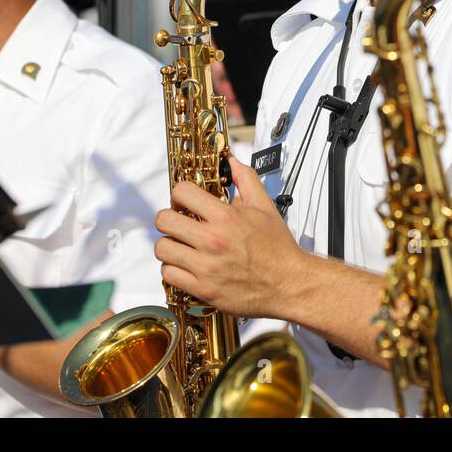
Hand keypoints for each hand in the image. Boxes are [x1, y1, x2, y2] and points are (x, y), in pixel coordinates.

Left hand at [155, 155, 305, 319]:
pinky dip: (173, 269)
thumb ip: (246, 180)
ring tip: (181, 246)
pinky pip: (169, 274)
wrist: (289, 283)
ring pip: (162, 249)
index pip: (181, 192)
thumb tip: (233, 162)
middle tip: (178, 223)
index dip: (179, 195)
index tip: (183, 202)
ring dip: (169, 245)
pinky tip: (186, 266)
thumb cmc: (277, 248)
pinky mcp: (203, 289)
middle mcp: (212, 241)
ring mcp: (206, 267)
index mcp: (226, 217)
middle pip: (163, 220)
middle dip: (169, 219)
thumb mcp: (265, 207)